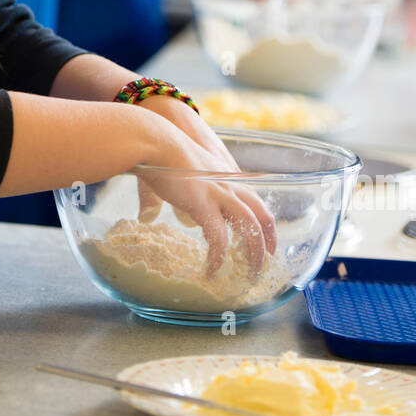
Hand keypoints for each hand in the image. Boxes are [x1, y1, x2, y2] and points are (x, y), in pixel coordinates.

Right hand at [134, 97, 276, 278]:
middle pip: (263, 216)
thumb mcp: (175, 174)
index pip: (256, 203)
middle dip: (268, 243)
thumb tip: (147, 216)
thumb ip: (168, 195)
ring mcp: (219, 195)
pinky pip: (218, 238)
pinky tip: (211, 269)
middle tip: (266, 264)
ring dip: (254, 255)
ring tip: (248, 275)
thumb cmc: (159, 152)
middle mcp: (230, 186)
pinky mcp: (204, 204)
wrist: (155, 140)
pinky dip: (218, 257)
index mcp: (227, 178)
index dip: (264, 225)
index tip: (265, 243)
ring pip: (250, 229)